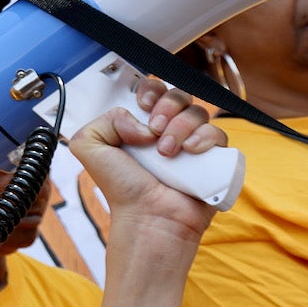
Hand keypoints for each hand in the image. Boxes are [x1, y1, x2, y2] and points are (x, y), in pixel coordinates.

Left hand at [67, 85, 220, 241]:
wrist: (149, 217)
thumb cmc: (122, 187)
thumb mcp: (89, 146)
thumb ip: (100, 119)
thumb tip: (141, 121)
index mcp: (140, 123)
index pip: (153, 90)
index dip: (151, 90)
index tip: (143, 105)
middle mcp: (167, 130)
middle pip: (178, 95)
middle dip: (167, 106)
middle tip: (155, 131)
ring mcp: (191, 143)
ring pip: (198, 112)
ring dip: (181, 125)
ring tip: (167, 152)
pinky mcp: (213, 158)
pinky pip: (219, 133)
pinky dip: (205, 137)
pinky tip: (191, 150)